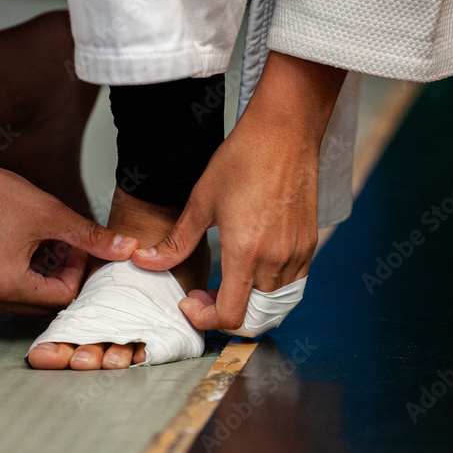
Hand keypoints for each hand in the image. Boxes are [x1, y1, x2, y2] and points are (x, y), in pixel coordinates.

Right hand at [0, 159, 138, 311]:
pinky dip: (11, 274)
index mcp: (7, 286)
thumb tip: (128, 248)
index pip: (62, 297)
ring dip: (36, 275)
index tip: (74, 244)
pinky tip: (13, 245)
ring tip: (37, 241)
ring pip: (19, 297)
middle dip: (57, 275)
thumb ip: (91, 238)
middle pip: (40, 302)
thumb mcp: (50, 215)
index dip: (75, 271)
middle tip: (59, 243)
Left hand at [131, 51, 345, 329]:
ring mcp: (297, 255)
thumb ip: (175, 242)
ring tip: (226, 285)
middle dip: (224, 316)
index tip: (190, 301)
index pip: (230, 315)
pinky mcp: (309, 246)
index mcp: (246, 252)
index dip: (205, 319)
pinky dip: (269, 293)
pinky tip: (250, 271)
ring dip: (248, 306)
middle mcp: (276, 260)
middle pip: (253, 319)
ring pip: (274, 307)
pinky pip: (291, 287)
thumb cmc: (242, 159)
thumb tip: (143, 262)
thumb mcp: (200, 201)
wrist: (285, 132)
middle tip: (204, 297)